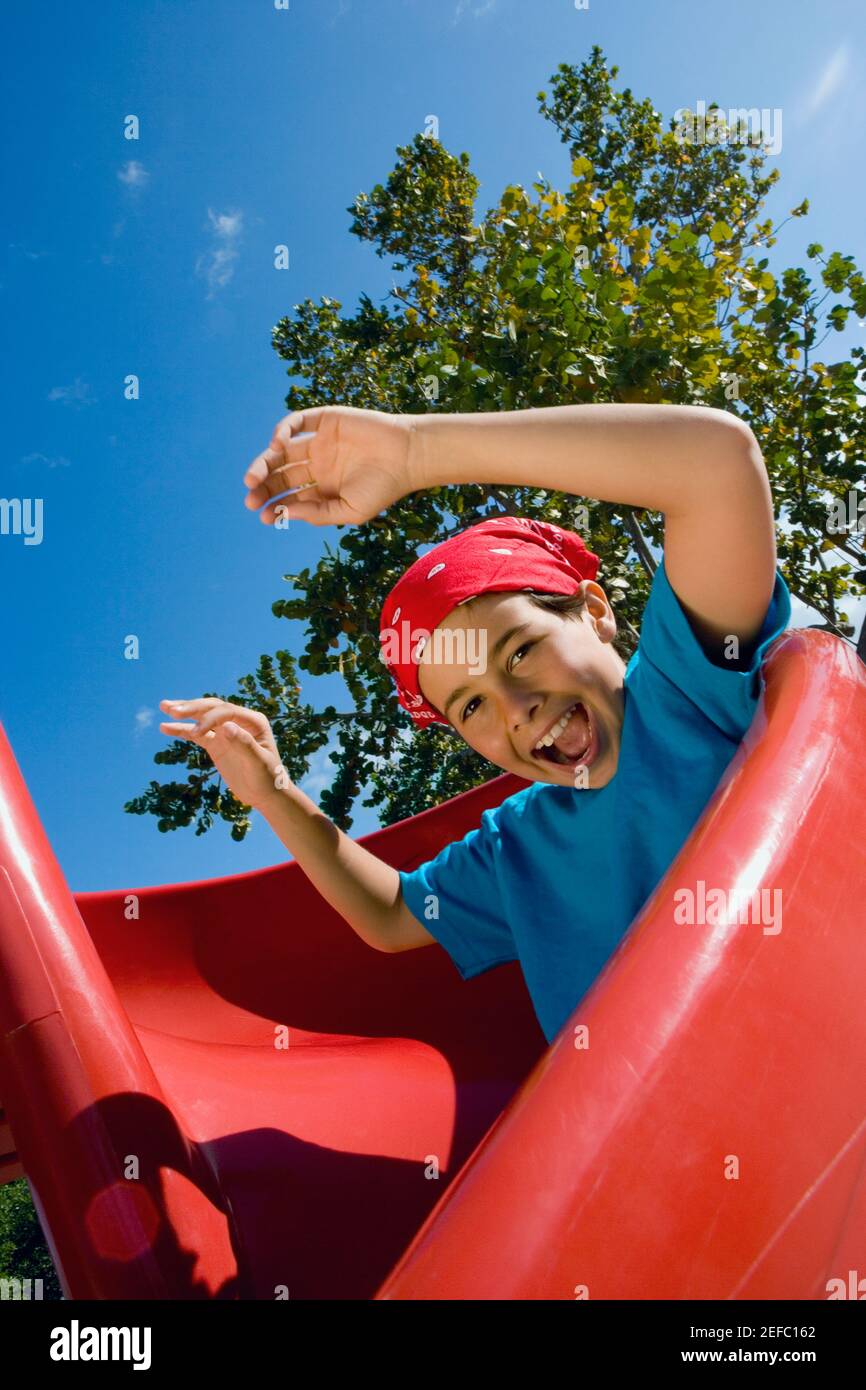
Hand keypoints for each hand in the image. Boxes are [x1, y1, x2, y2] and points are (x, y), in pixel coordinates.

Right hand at [159, 698, 290, 810]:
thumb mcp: (258, 763)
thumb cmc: (267, 777)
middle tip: (172, 710)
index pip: (227, 712)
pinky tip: (164, 727)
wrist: (266, 794)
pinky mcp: (216, 743)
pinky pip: (196, 734)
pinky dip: (181, 730)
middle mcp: (239, 721)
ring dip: (184, 711)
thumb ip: (244, 744)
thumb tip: (227, 727)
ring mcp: (226, 731)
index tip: (196, 732)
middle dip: (192, 708)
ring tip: (164, 706)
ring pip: (202, 717)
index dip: (210, 718)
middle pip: (212, 708)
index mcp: (253, 721)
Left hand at [243, 404, 420, 527]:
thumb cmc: (383, 488)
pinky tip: (277, 445)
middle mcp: (317, 465)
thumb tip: (285, 512)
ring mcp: (319, 442)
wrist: (407, 456)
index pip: (289, 496)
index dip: (274, 505)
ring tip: (254, 477)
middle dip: (263, 486)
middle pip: (280, 475)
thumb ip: (318, 513)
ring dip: (264, 462)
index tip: (264, 516)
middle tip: (251, 498)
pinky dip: (282, 431)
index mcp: (322, 488)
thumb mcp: (350, 511)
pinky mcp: (325, 420)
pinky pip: (296, 423)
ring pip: (282, 451)